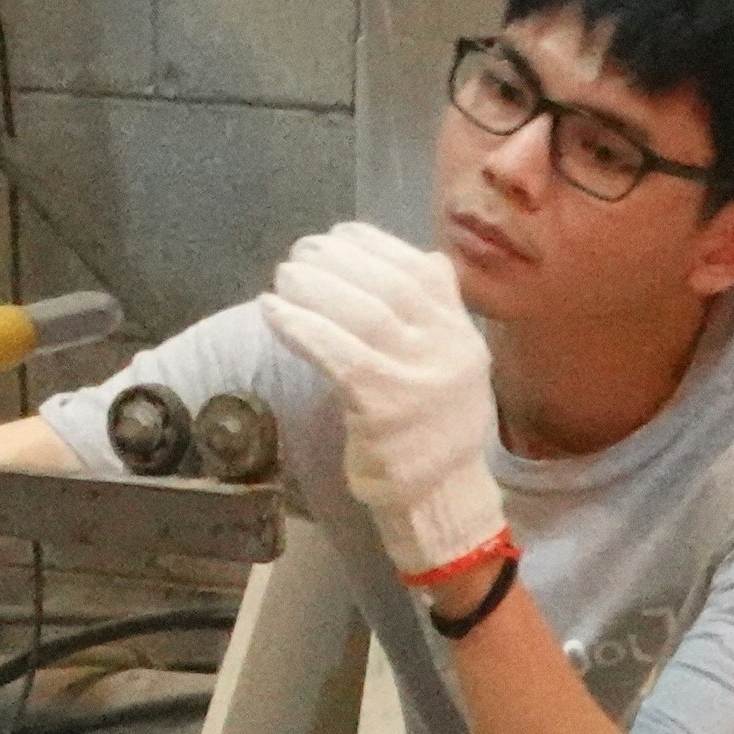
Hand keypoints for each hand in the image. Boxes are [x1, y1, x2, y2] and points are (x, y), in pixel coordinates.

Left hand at [257, 222, 507, 583]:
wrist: (441, 499)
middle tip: (298, 255)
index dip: (373, 245)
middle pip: (387, 286)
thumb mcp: (454, 363)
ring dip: (314, 288)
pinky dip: (302, 327)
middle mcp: (447, 349)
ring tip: (282, 277)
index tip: (337, 235)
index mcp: (461, 333)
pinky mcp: (384, 408)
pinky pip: (338, 355)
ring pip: (363, 314)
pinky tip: (272, 311)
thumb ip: (439, 312)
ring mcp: (418, 379)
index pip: (420, 271)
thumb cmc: (431, 428)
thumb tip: (423, 257)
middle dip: (337, 261)